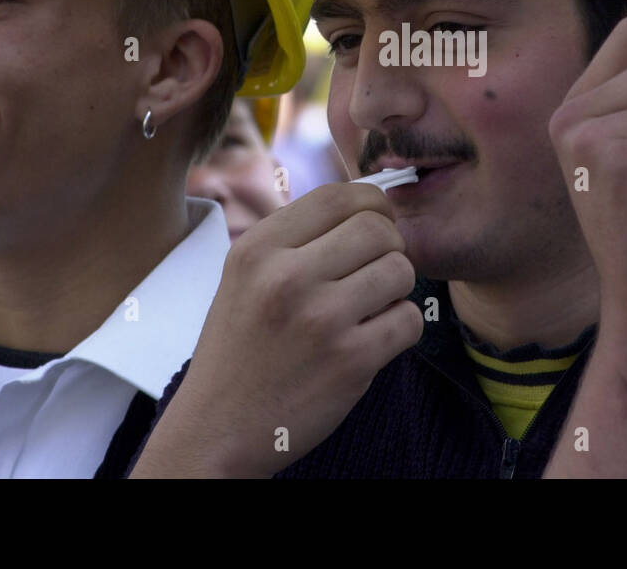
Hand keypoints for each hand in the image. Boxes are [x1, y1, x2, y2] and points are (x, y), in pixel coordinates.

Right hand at [135, 182, 422, 476]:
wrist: (217, 430)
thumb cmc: (240, 349)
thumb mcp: (245, 277)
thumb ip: (296, 238)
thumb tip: (367, 203)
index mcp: (257, 249)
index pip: (339, 196)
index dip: (372, 205)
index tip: (376, 224)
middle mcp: (286, 277)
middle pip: (379, 229)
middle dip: (389, 248)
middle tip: (375, 272)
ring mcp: (320, 319)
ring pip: (401, 270)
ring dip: (396, 289)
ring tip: (370, 308)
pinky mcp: (350, 360)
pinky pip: (409, 319)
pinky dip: (401, 328)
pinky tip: (372, 340)